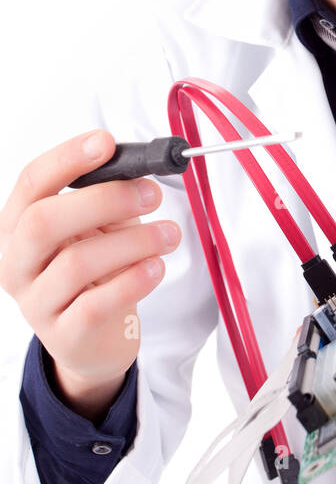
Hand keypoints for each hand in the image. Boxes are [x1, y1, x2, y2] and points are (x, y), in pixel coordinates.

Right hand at [0, 129, 181, 419]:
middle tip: (151, 194)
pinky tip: (156, 268)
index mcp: (19, 227)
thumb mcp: (98, 229)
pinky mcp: (64, 336)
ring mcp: (36, 303)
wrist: (96, 341)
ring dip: (132, 242)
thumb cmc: (97, 274)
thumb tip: (138, 170)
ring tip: (169, 234)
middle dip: (103, 200)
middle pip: (43, 222)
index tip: (105, 142)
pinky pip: (94, 306)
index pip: (31, 183)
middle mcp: (17, 263)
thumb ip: (109, 199)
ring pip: (76, 264)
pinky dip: (131, 281)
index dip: (66, 159)